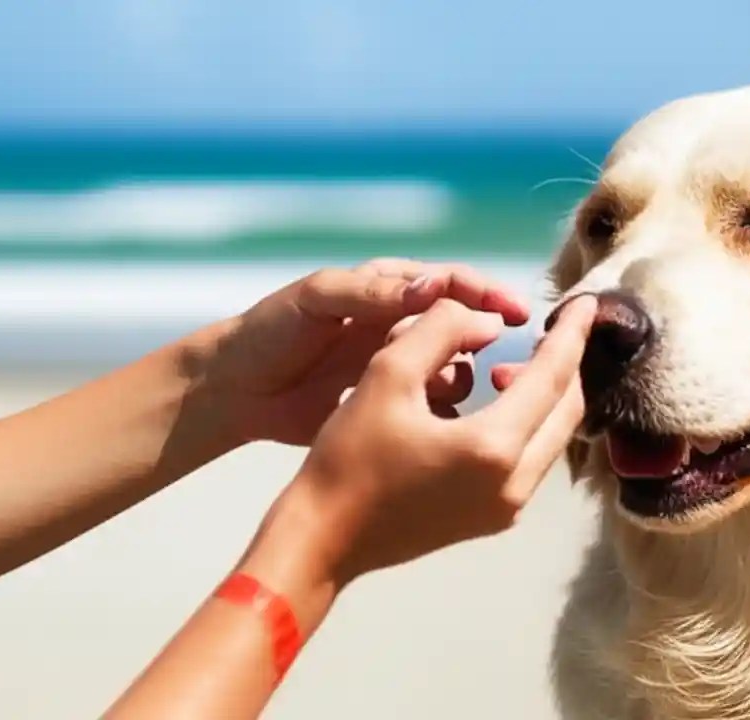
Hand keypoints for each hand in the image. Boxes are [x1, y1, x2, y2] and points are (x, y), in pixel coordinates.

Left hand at [193, 259, 529, 446]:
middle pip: (463, 324)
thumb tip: (433, 286)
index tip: (515, 313)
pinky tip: (441, 423)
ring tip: (456, 391)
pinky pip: (432, 406)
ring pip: (453, 367)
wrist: (234, 392)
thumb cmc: (269, 333)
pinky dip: (443, 412)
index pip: (451, 282)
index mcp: (388, 289)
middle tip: (506, 359)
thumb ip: (372, 292)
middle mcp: (401, 324)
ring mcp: (397, 366)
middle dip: (487, 336)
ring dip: (463, 376)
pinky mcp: (390, 406)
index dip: (486, 293)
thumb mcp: (317, 301)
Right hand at [241, 294, 596, 601]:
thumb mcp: (387, 374)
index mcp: (494, 447)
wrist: (324, 540)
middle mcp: (515, 483)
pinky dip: (528, 422)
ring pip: (553, 437)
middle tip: (552, 326)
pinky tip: (495, 400)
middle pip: (567, 410)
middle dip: (565, 363)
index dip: (571, 333)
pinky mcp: (494, 518)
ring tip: (510, 363)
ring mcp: (508, 507)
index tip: (586, 301)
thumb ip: (441, 331)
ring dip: (545, 395)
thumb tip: (486, 319)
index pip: (553, 376)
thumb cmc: (348, 457)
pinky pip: (532, 458)